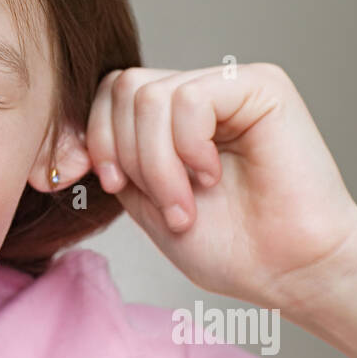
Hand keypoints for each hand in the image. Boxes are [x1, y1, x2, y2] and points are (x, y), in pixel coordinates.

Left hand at [83, 62, 356, 314]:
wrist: (289, 272)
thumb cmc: (232, 247)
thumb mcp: (146, 203)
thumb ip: (114, 162)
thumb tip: (67, 141)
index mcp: (169, 118)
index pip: (108, 94)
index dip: (91, 137)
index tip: (105, 185)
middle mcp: (197, 93)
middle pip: (121, 89)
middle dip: (125, 156)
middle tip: (163, 205)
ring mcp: (227, 85)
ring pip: (148, 97)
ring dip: (157, 165)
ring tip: (187, 203)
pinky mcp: (259, 85)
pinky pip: (188, 99)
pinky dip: (187, 148)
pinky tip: (212, 176)